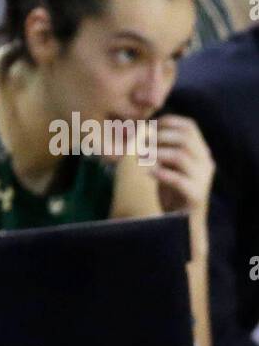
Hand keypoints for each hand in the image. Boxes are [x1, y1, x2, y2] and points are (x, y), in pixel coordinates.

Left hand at [150, 114, 214, 246]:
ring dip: (156, 153)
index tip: (149, 127)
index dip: (167, 122)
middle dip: (159, 136)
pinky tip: (149, 173)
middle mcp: (205, 163)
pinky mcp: (195, 196)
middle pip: (184, 138)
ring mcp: (202, 179)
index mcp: (200, 152)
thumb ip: (160, 147)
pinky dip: (161, 173)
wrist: (183, 222)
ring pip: (180, 156)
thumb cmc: (172, 190)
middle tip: (141, 143)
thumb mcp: (166, 164)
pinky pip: (178, 180)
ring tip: (141, 157)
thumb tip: (140, 128)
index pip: (189, 126)